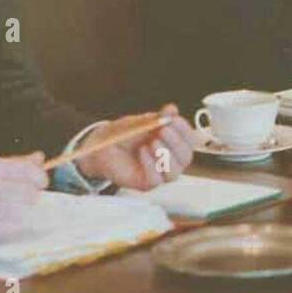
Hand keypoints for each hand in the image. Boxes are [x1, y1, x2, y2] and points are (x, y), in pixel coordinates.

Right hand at [0, 152, 47, 245]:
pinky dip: (18, 223)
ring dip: (26, 209)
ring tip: (18, 207)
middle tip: (28, 196)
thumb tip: (39, 158)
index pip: (26, 170)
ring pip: (24, 209)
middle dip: (33, 193)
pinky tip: (10, 219)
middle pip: (28, 190)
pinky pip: (14, 226)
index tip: (40, 181)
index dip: (39, 177)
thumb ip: (10, 163)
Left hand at [74, 104, 197, 189]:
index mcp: (173, 143)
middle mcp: (169, 159)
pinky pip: (156, 179)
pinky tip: (143, 152)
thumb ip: (158, 118)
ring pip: (174, 172)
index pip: (190, 140)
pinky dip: (151, 165)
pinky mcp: (146, 183)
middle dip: (176, 143)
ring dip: (166, 156)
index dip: (185, 130)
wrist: (101, 146)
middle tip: (163, 131)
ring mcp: (158, 173)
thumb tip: (172, 110)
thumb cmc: (124, 135)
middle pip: (186, 157)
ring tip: (153, 143)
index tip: (174, 119)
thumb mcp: (142, 122)